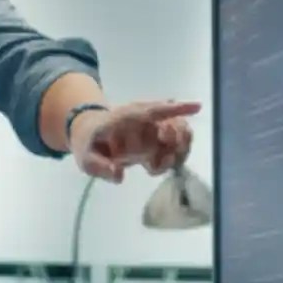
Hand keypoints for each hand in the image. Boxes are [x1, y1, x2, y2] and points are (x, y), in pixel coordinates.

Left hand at [70, 100, 199, 183]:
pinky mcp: (159, 138)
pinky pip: (177, 145)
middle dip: (176, 142)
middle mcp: (144, 119)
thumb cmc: (89, 144)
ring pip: (180, 135)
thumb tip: (120, 174)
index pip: (153, 110)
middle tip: (158, 162)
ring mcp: (154, 127)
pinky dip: (174, 158)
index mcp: (125, 118)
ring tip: (153, 166)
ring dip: (177, 153)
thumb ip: (100, 167)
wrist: (91, 135)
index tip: (197, 107)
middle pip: (174, 124)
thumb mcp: (86, 159)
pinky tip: (154, 166)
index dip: (176, 109)